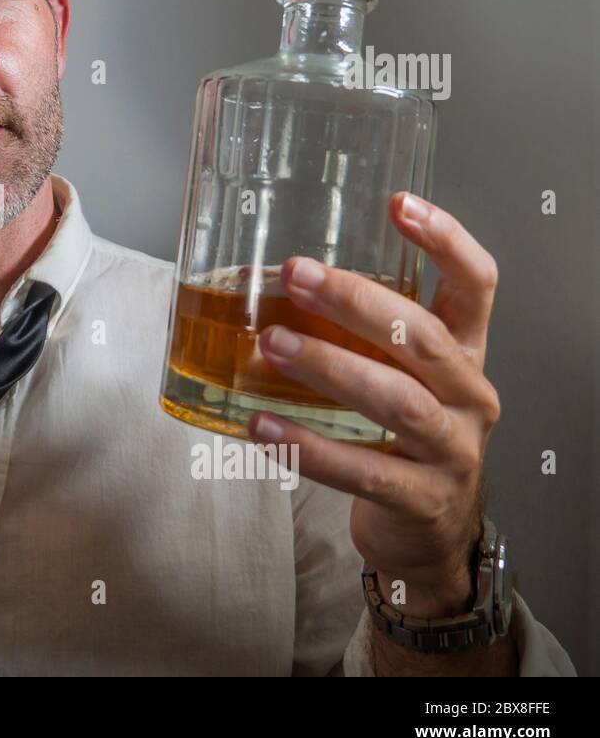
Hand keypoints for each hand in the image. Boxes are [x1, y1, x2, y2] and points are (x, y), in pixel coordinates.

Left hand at [249, 191, 500, 617]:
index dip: (446, 242)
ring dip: (328, 367)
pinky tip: (260, 427)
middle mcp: (469, 395)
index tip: (399, 204)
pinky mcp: (420, 498)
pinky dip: (307, 447)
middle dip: (357, 301)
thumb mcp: (400, 375)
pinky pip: (361, 470)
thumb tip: (269, 282)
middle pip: (424, 337)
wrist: (431, 533)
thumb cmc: (403, 436)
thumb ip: (360, 335)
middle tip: (296, 273)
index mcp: (466, 353)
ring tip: (270, 344)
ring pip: (395, 400)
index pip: (476, 285)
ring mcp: (451, 449)